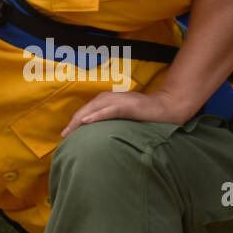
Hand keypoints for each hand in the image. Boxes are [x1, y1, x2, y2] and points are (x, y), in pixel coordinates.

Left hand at [60, 89, 185, 139]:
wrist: (169, 108)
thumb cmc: (146, 115)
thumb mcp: (124, 118)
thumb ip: (111, 121)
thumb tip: (97, 136)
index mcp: (109, 99)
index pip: (87, 110)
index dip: (75, 121)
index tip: (65, 134)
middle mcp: (113, 97)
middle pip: (87, 108)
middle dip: (74, 121)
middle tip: (63, 135)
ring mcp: (122, 100)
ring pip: (96, 107)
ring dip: (81, 118)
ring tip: (69, 130)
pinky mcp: (130, 106)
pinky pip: (111, 110)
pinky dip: (98, 115)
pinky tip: (87, 121)